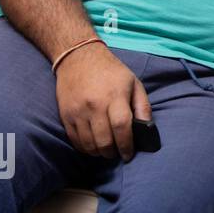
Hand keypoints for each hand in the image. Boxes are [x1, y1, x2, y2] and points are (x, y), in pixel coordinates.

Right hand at [55, 43, 150, 160]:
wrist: (78, 58)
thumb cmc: (111, 72)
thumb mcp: (134, 83)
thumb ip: (143, 107)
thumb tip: (147, 129)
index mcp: (115, 96)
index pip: (121, 127)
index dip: (126, 145)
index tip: (129, 154)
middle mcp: (94, 105)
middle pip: (104, 140)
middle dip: (113, 152)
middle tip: (118, 153)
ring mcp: (78, 111)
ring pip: (88, 143)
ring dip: (99, 153)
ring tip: (107, 151)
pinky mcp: (65, 115)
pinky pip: (74, 139)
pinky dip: (85, 148)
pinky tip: (93, 146)